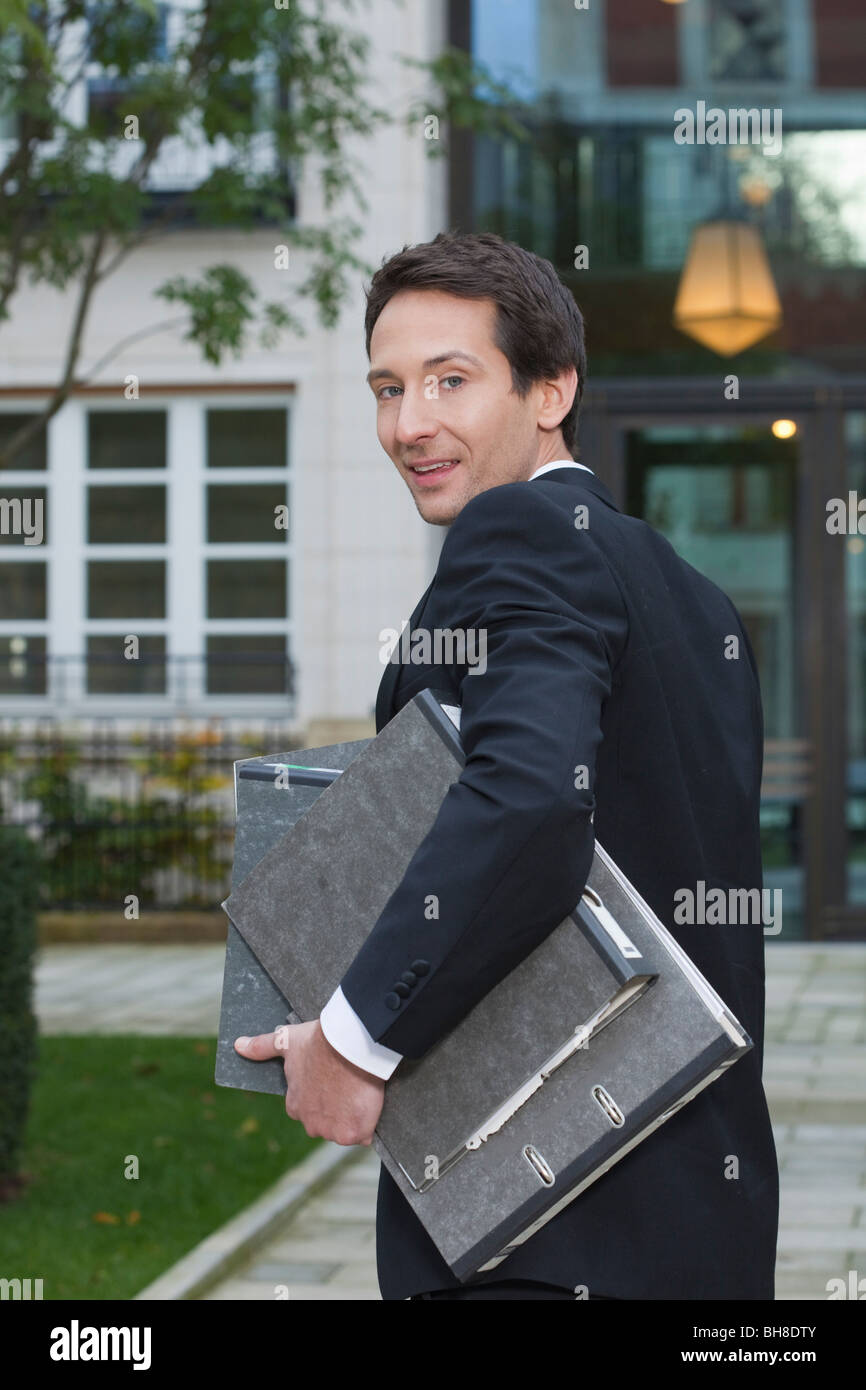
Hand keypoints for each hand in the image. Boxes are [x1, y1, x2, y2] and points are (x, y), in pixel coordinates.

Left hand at [234, 1020, 384, 1145]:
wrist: (348, 1046)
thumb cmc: (318, 1042)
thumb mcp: (286, 1041)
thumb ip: (262, 1047)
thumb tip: (238, 1046)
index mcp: (294, 1106)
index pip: (308, 1110)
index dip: (322, 1095)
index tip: (331, 1080)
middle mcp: (310, 1124)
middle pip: (327, 1123)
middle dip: (336, 1109)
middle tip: (347, 1085)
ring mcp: (332, 1131)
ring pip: (345, 1129)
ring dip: (352, 1116)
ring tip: (357, 1091)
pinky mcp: (354, 1133)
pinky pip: (363, 1135)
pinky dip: (367, 1122)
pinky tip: (367, 1102)